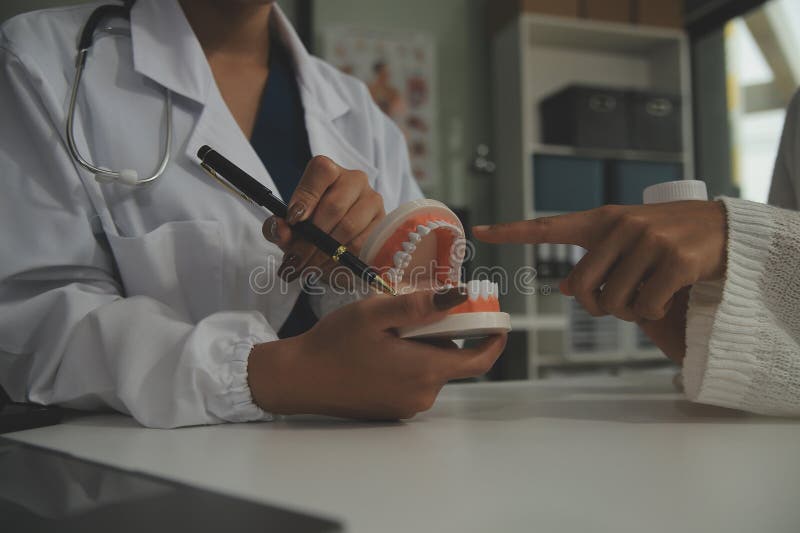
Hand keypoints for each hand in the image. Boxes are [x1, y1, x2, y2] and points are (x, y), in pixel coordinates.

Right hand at [247, 287, 507, 419]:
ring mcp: (407, 404)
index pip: (479, 359)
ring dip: (424, 348)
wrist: (299, 379)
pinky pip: (415, 381)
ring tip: (393, 329)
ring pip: (432, 369)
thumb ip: (418, 305)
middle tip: (424, 311)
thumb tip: (458, 295)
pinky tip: (382, 349)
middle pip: (453, 360)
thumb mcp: (374, 314)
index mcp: (423, 370)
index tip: (500, 321)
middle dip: (446, 335)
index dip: (495, 340)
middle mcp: (422, 393)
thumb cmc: (333, 344)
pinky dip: (409, 362)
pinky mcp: (393, 408)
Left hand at [262, 155, 384, 283]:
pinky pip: (363, 243)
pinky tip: (328, 266)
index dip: (306, 196)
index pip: (321, 171)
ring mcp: (372, 201)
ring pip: (349, 227)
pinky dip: (342, 258)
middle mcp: (354, 180)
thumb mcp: (290, 230)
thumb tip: (279, 228)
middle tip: (295, 260)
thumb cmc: (312, 230)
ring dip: (325, 252)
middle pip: (334, 206)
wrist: (338, 247)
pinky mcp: (384, 223)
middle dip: (311, 239)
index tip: (293, 220)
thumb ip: (278, 228)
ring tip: (308, 268)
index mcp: (328, 172)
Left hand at [473, 201, 726, 359]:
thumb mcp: (627, 242)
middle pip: (581, 288)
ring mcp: (648, 242)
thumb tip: (564, 288)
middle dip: (595, 306)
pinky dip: (649, 315)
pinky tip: (663, 298)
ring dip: (626, 313)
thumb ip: (595, 261)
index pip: (549, 226)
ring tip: (644, 297)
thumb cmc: (667, 237)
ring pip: (612, 303)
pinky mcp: (674, 260)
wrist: (722, 227)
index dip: (513, 231)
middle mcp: (620, 227)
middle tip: (616, 303)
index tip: (481, 231)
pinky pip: (644, 308)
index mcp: (602, 220)